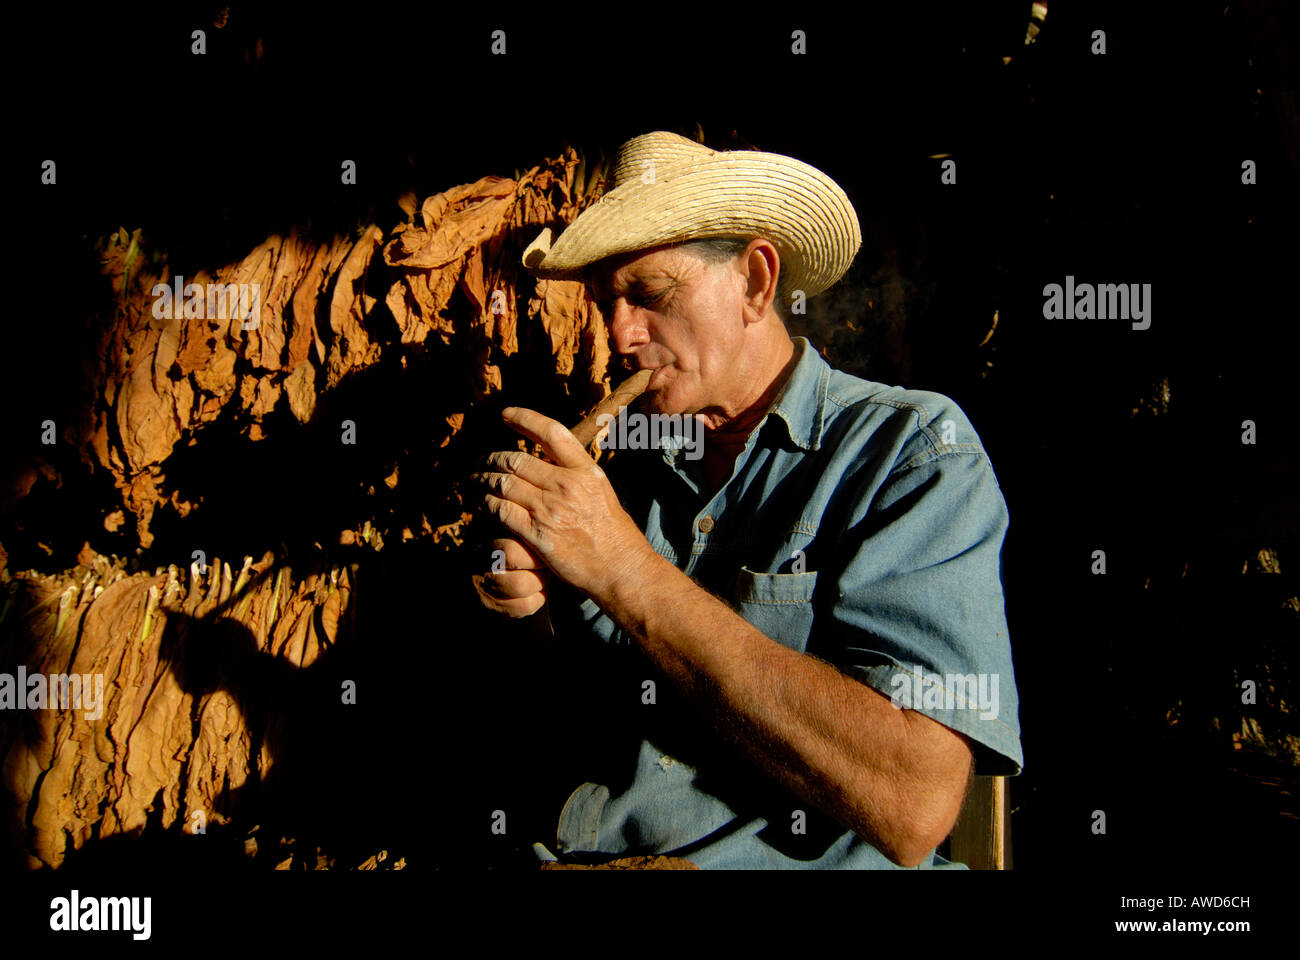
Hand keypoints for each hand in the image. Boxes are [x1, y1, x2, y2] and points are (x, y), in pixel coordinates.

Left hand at [473, 406, 657, 603]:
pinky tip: (483, 504)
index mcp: (585, 470)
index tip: (506, 415)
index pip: (551, 432)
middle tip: (482, 460)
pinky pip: (501, 511)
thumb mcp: (600, 491)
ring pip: (503, 483)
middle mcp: (566, 484)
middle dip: (492, 458)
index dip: (524, 418)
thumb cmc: (614, 533)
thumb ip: (574, 474)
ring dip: (483, 480)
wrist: (621, 568)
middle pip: (517, 460)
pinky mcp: (537, 534)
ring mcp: (550, 509)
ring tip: (475, 480)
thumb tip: (546, 461)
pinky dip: (487, 504)